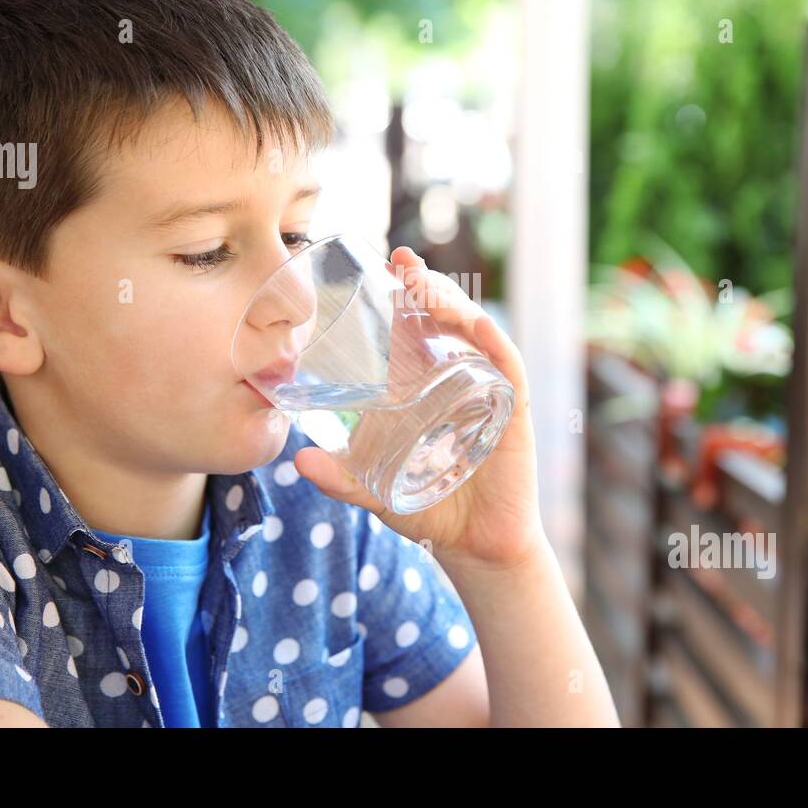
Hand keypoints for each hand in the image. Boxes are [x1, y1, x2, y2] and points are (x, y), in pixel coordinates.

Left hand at [293, 245, 544, 570]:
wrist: (473, 545)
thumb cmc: (426, 509)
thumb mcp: (371, 490)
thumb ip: (338, 478)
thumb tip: (297, 460)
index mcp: (423, 386)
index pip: (415, 326)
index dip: (404, 291)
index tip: (385, 262)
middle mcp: (456, 379)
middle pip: (444, 318)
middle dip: (426, 285)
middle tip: (402, 264)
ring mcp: (486, 391)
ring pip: (475, 332)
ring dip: (453, 304)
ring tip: (427, 288)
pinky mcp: (510, 412)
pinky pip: (507, 368)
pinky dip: (495, 343)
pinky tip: (480, 325)